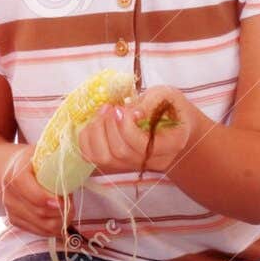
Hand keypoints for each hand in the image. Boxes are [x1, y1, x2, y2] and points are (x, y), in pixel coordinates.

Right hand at [1, 144, 75, 238]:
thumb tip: (78, 168)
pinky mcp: (14, 220)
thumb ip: (59, 163)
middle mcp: (9, 194)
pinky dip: (53, 229)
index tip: (65, 200)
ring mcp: (10, 209)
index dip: (51, 200)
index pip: (34, 195)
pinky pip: (38, 232)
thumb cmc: (36, 162)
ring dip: (60, 221)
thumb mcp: (46, 155)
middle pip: (40, 212)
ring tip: (67, 210)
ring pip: (41, 225)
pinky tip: (58, 218)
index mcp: (16, 175)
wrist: (15, 169)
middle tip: (71, 204)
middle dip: (61, 211)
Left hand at [74, 86, 201, 178]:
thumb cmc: (170, 106)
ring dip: (96, 132)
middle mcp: (153, 161)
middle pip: (121, 153)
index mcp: (171, 144)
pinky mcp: (117, 163)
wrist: (173, 122)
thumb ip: (150, 102)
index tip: (121, 108)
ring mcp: (134, 165)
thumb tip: (130, 112)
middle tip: (111, 107)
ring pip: (104, 159)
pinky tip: (95, 122)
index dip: (126, 127)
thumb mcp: (166, 95)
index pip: (143, 146)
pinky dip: (87, 139)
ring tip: (103, 112)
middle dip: (109, 126)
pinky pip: (93, 158)